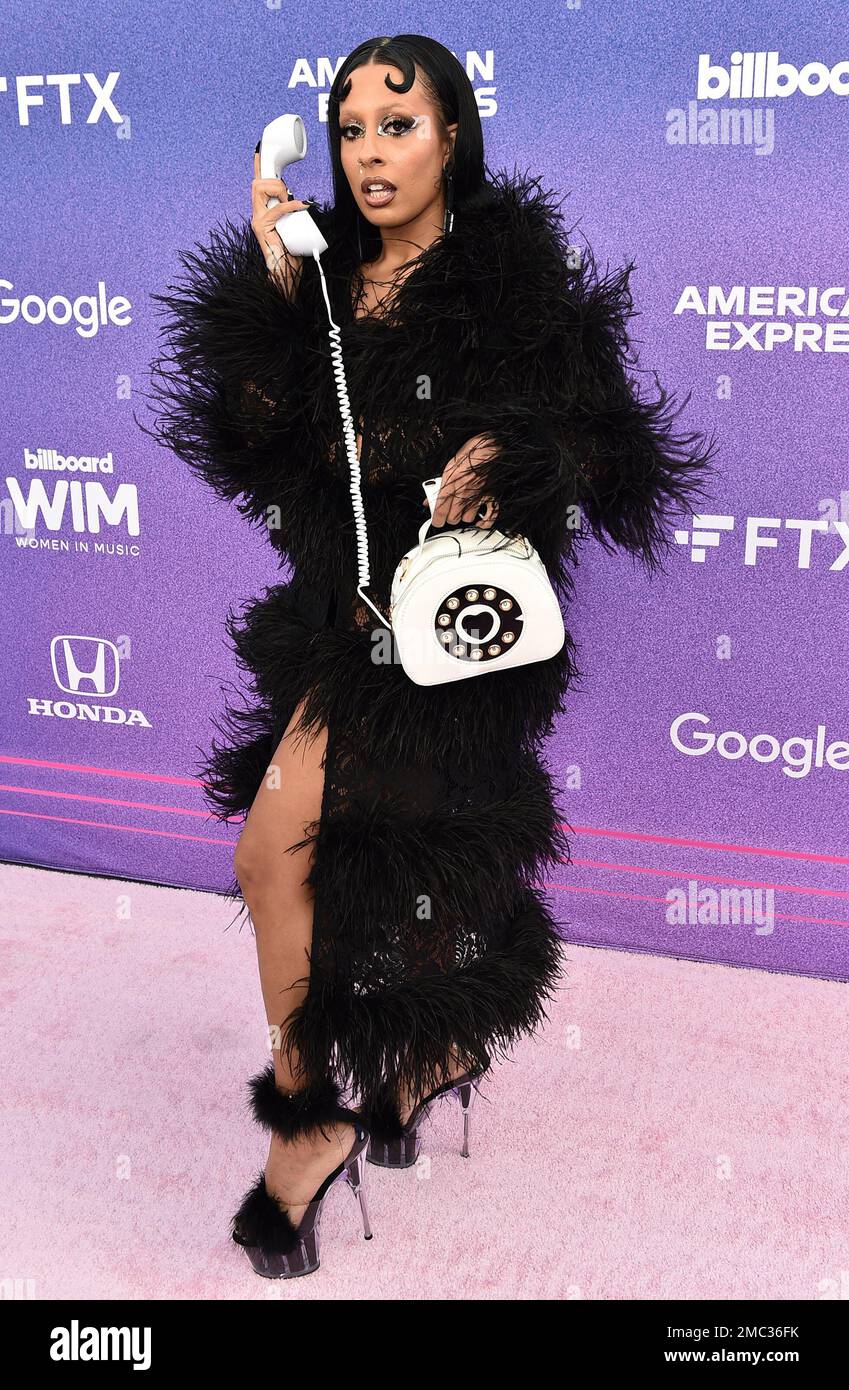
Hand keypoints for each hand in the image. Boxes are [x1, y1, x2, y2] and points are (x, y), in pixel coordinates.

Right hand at [250, 149, 309, 295]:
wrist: (286, 273)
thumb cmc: (291, 252)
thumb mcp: (294, 226)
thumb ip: (293, 213)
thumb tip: (301, 202)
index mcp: (263, 210)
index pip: (258, 184)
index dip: (258, 166)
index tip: (260, 152)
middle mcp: (257, 213)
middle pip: (257, 183)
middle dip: (274, 182)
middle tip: (288, 194)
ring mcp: (257, 220)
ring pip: (260, 190)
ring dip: (279, 191)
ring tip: (293, 203)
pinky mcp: (261, 228)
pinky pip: (275, 209)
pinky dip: (289, 205)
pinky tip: (300, 206)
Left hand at [428, 434, 500, 528]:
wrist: (487, 448)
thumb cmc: (469, 455)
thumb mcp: (448, 468)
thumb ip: (437, 486)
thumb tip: (428, 500)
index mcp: (450, 482)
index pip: (440, 510)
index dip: (437, 520)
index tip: (437, 522)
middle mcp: (463, 490)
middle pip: (453, 519)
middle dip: (450, 518)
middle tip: (450, 513)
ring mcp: (477, 494)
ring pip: (468, 519)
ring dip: (465, 517)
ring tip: (463, 511)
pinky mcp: (490, 494)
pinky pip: (489, 516)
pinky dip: (484, 521)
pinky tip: (480, 521)